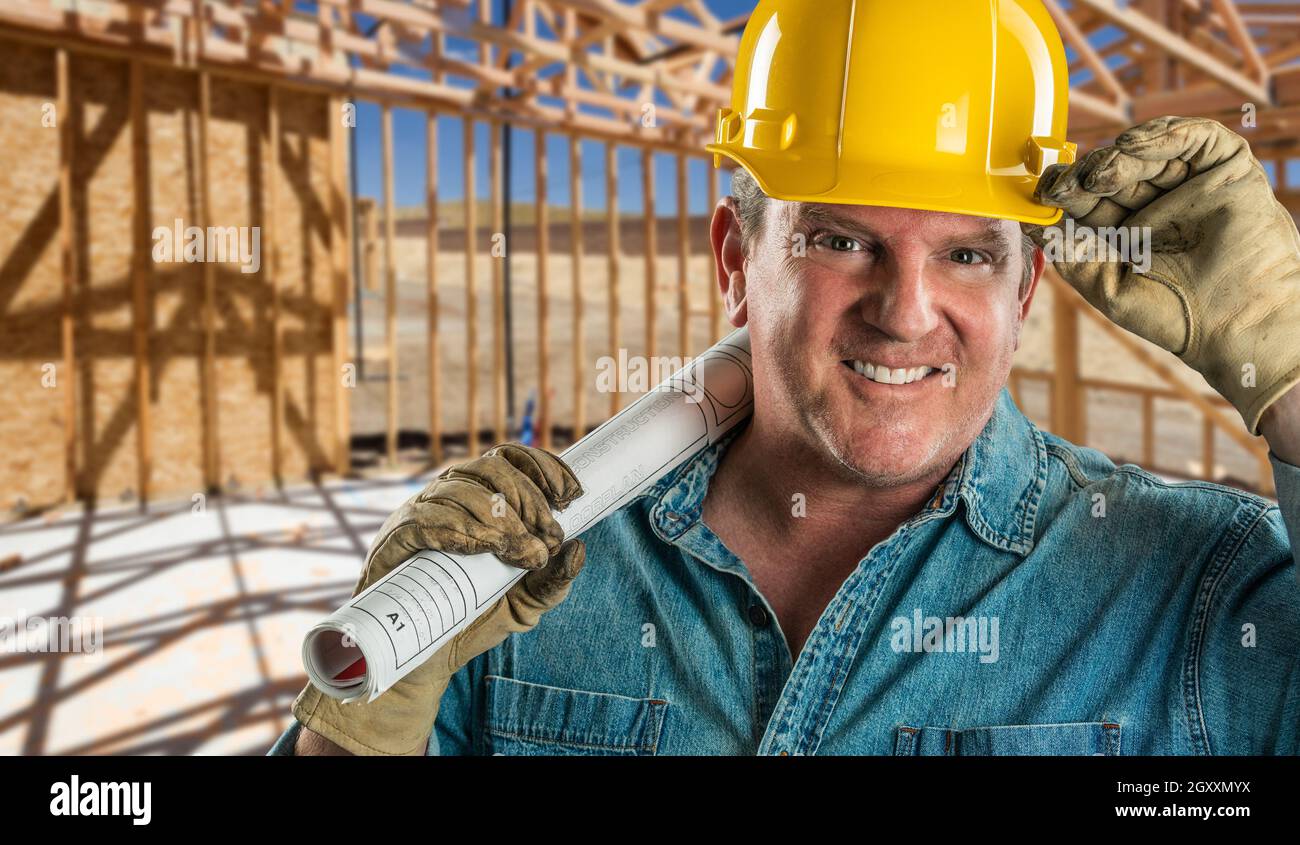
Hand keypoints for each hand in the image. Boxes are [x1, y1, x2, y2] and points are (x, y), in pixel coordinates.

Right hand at [292, 443, 584, 754]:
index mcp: (481, 498)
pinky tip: (483, 547)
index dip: (543, 467)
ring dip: (501, 520)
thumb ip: (553, 581)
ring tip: (522, 554)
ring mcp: (419, 515)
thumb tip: (579, 549)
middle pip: (491, 468)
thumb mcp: (525, 604)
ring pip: (461, 490)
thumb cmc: (474, 620)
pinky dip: (460, 529)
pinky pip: (425, 520)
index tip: (571, 496)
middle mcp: (449, 496)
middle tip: (547, 540)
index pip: (511, 458)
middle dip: (529, 500)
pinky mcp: (394, 541)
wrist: (426, 661)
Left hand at [1030, 116, 1299, 434]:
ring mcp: (1191, 184)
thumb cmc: (1172, 314)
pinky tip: (1131, 146)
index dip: (1065, 190)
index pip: (1089, 198)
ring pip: (1149, 150)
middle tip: (1067, 181)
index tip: (1042, 190)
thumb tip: (1028, 221)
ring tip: (1099, 171)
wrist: (1235, 324)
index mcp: (1127, 229)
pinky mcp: (1227, 169)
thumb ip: (1069, 251)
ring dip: (1117, 155)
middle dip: (1087, 172)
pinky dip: (1163, 134)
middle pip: (1114, 170)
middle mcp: (1157, 203)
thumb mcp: (1106, 283)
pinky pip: (1196, 138)